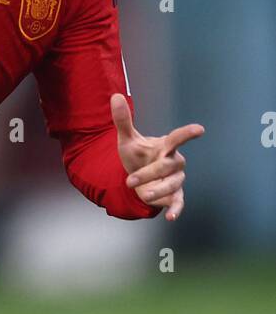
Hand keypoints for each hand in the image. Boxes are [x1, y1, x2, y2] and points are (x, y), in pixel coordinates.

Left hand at [111, 93, 203, 222]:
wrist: (137, 178)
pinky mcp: (174, 195)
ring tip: (144, 195)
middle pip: (168, 165)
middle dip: (150, 173)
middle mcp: (174, 162)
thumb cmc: (137, 156)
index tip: (199, 129)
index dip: (188, 133)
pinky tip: (170, 217)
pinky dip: (175, 209)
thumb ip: (123, 120)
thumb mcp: (127, 140)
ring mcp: (176, 179)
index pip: (178, 138)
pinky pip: (179, 202)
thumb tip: (115, 96)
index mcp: (165, 147)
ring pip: (173, 184)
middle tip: (130, 180)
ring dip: (158, 189)